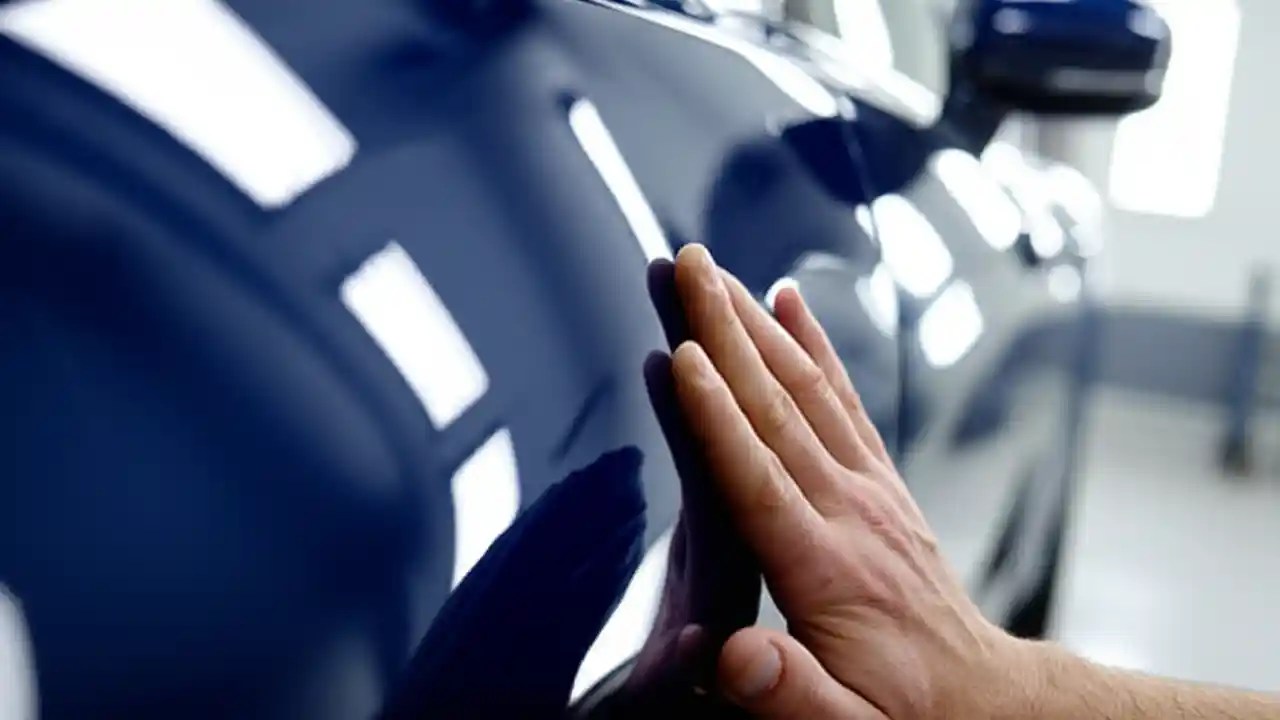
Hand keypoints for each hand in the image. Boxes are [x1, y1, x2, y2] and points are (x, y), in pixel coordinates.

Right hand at [666, 245, 1034, 718]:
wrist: (980, 699)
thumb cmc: (903, 714)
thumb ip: (792, 694)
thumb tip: (737, 657)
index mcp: (827, 570)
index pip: (760, 480)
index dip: (718, 417)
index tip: (682, 356)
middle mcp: (851, 513)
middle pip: (778, 408)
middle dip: (727, 332)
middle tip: (684, 268)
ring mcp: (870, 490)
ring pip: (807, 388)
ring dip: (757, 323)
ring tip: (713, 270)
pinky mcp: (879, 483)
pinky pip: (843, 400)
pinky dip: (814, 345)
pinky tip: (788, 302)